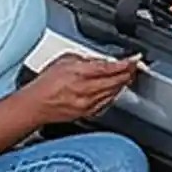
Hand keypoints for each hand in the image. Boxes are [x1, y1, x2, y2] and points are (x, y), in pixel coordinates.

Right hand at [21, 53, 140, 124]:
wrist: (36, 105)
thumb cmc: (45, 84)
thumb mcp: (64, 60)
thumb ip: (85, 60)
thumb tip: (101, 61)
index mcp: (79, 74)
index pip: (109, 68)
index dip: (125, 63)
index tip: (134, 59)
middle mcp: (86, 90)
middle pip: (116, 81)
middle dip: (128, 73)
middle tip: (134, 66)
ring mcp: (89, 103)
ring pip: (114, 93)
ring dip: (123, 83)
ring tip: (127, 75)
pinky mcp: (89, 113)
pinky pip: (108, 102)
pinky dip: (114, 94)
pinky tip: (115, 89)